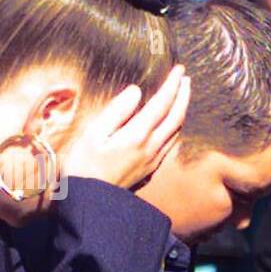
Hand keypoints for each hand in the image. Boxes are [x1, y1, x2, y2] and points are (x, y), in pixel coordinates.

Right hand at [64, 64, 190, 188]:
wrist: (92, 202)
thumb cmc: (84, 165)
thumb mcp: (93, 133)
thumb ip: (116, 111)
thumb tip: (136, 91)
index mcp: (137, 134)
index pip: (162, 104)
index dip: (172, 85)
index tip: (179, 70)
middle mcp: (151, 146)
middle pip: (176, 116)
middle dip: (183, 95)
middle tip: (185, 78)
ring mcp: (153, 159)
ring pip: (176, 130)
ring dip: (182, 110)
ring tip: (182, 95)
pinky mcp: (151, 168)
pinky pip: (171, 142)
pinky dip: (176, 126)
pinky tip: (173, 123)